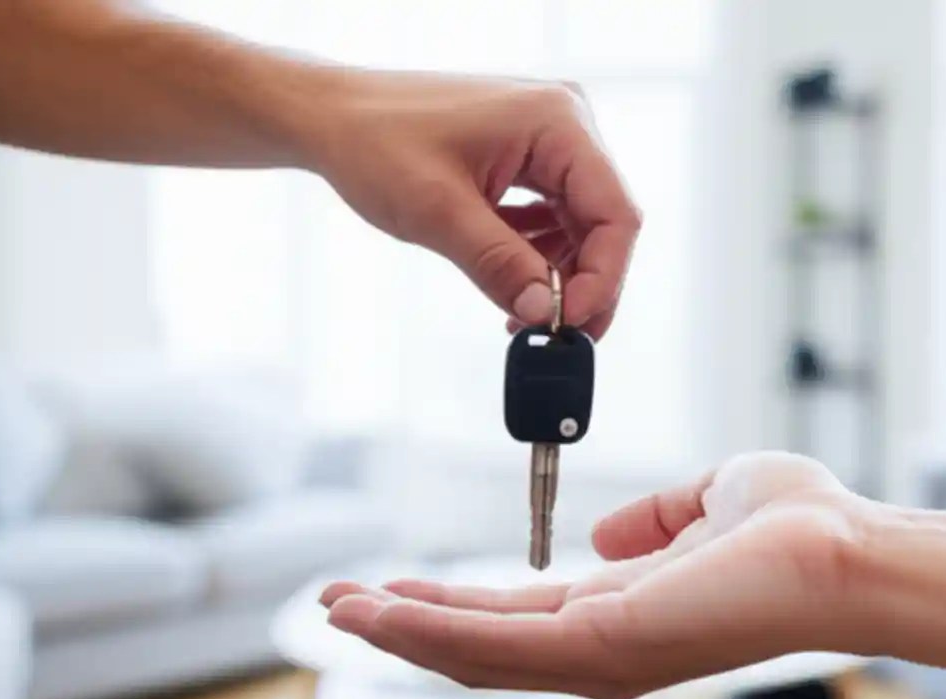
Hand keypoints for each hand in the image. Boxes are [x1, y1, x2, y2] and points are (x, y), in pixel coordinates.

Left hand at [302, 72, 640, 339]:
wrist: (330, 118)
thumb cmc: (374, 142)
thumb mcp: (439, 212)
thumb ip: (500, 265)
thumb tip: (548, 313)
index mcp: (556, 121)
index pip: (615, 213)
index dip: (602, 277)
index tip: (569, 323)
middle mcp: (564, 125)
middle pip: (605, 223)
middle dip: (584, 284)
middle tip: (554, 335)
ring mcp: (547, 142)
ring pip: (582, 227)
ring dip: (560, 276)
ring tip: (521, 313)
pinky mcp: (527, 160)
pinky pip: (554, 218)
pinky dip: (539, 258)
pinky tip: (515, 287)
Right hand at [319, 452, 877, 698]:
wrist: (843, 549)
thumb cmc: (797, 526)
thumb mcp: (705, 501)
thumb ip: (652, 519)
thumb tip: (608, 535)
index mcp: (621, 608)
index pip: (514, 615)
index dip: (448, 603)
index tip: (392, 586)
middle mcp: (602, 645)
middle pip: (480, 643)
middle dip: (405, 626)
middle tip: (336, 604)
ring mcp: (600, 655)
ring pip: (475, 653)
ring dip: (401, 633)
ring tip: (338, 608)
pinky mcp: (603, 647)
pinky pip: (498, 645)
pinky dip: (433, 633)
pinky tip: (384, 615)